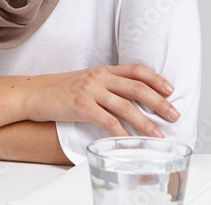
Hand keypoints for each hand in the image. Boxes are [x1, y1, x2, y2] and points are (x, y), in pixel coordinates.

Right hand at [21, 64, 178, 137]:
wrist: (36, 94)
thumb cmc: (63, 90)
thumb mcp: (89, 81)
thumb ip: (109, 86)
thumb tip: (133, 99)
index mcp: (104, 70)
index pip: (136, 70)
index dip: (156, 79)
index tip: (171, 90)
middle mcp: (100, 77)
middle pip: (137, 87)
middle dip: (159, 102)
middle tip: (173, 114)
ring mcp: (91, 91)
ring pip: (125, 106)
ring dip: (145, 122)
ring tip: (157, 134)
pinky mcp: (81, 106)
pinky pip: (106, 121)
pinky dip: (120, 132)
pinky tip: (129, 140)